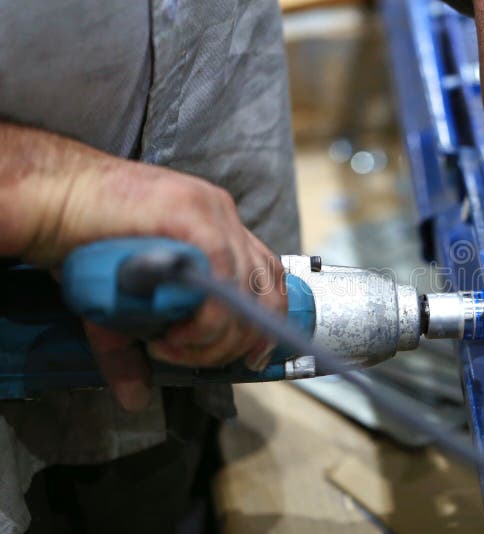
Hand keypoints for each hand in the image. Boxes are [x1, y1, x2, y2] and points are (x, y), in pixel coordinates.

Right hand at [1, 124, 285, 409]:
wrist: (50, 199)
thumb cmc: (85, 245)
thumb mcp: (121, 308)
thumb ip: (135, 349)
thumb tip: (137, 399)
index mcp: (220, 230)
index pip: (267, 279)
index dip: (267, 325)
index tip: (250, 359)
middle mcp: (224, 217)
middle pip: (263, 290)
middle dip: (235, 341)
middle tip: (190, 358)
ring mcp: (212, 211)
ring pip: (245, 288)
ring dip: (215, 335)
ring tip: (172, 348)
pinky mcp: (191, 212)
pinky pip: (220, 274)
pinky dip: (206, 316)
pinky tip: (176, 334)